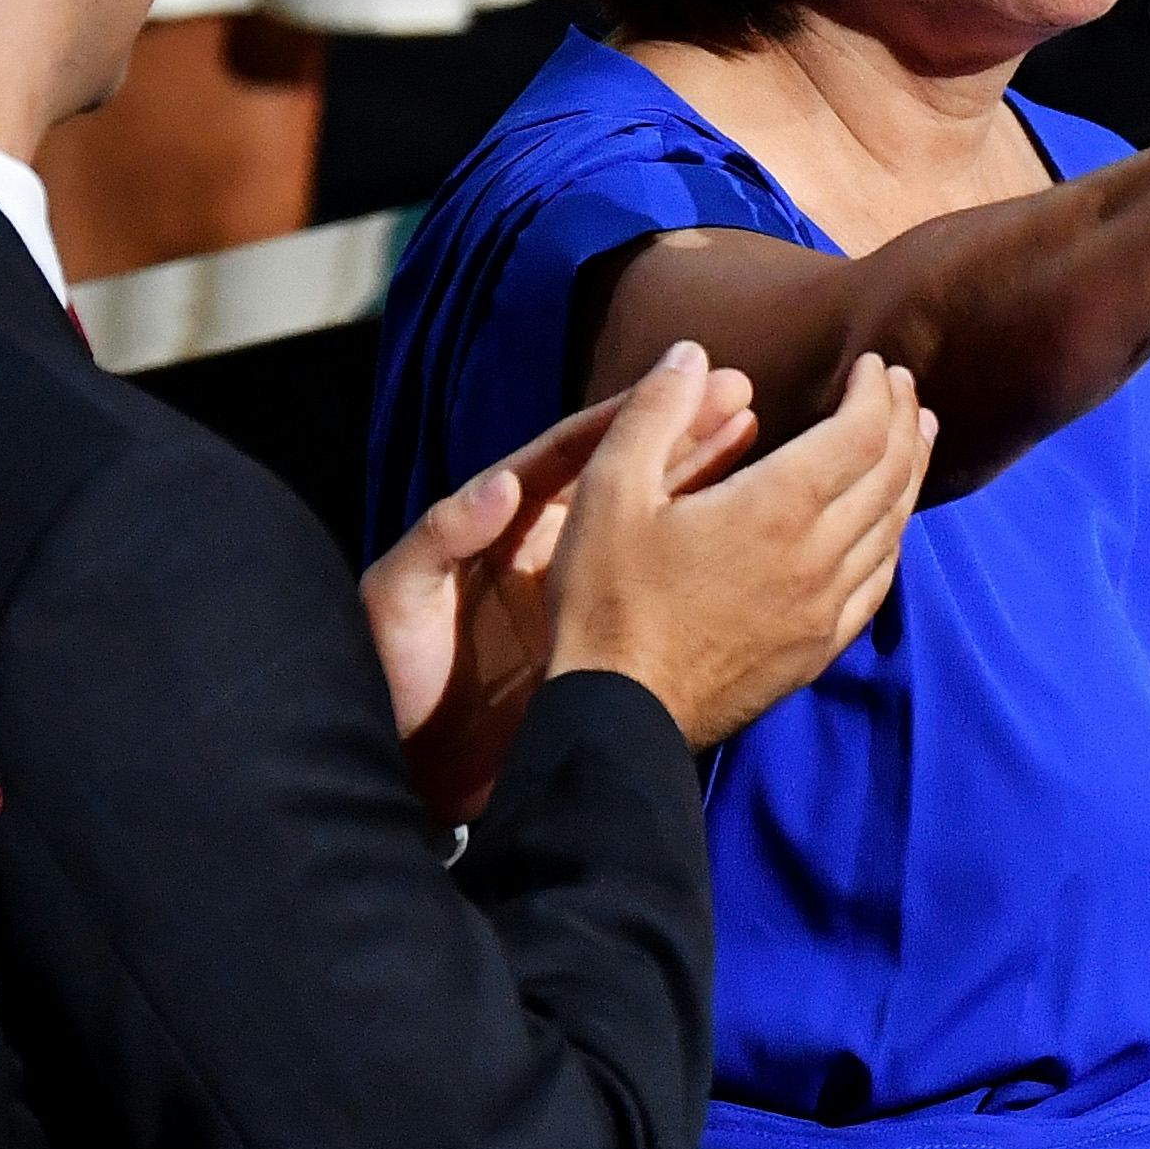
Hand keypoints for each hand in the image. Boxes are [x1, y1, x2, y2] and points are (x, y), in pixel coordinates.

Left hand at [367, 362, 759, 822]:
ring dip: (702, 486)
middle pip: (623, 476)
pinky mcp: (598, 640)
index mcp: (500, 521)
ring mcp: (578, 594)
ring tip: (759, 445)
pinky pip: (657, 591)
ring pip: (651, 527)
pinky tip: (745, 542)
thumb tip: (501, 487)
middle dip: (682, 435)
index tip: (684, 381)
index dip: (627, 414)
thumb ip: (440, 538)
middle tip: (745, 398)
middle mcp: (545, 546)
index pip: (571, 452)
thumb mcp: (399, 599)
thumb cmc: (390, 674)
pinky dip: (700, 563)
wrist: (407, 767)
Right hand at [544, 343, 932, 747]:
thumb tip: (692, 352)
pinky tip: (888, 528)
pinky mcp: (817, 650)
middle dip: (904, 423)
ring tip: (917, 440)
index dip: (877, 392)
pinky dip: (892, 538)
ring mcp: (825, 609)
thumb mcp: (608, 490)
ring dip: (909, 476)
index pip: (861, 434)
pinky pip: (877, 583)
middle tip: (906, 388)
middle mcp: (819, 556)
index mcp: (777, 508)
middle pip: (890, 476)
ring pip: (892, 530)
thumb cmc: (607, 599)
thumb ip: (655, 412)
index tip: (876, 364)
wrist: (619, 715)